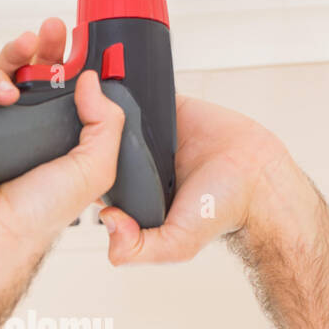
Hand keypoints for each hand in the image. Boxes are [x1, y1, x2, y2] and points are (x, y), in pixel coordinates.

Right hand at [0, 18, 123, 258]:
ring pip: (3, 77)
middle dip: (42, 49)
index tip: (74, 42)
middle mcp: (33, 136)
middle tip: (48, 32)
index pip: (71, 92)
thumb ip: (106, 124)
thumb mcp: (93, 169)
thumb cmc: (37, 217)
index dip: (73, 64)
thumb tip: (92, 80)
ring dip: (12, 59)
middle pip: (36, 76)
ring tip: (20, 58)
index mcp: (65, 144)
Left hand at [98, 94, 292, 264]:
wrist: (257, 178)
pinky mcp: (166, 108)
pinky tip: (125, 80)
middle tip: (83, 114)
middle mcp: (134, 164)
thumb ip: (139, 248)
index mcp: (129, 194)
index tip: (71, 151)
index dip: (80, 164)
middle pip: (96, 142)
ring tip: (98, 91)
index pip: (90, 177)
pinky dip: (133, 85)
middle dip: (87, 129)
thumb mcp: (176, 244)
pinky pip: (141, 92)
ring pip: (114, 114)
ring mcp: (148, 134)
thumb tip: (107, 222)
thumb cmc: (221, 210)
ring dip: (106, 102)